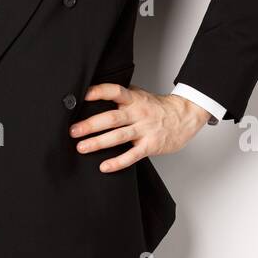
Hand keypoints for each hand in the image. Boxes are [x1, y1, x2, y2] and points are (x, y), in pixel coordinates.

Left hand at [69, 86, 209, 172]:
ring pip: (118, 137)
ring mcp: (144, 130)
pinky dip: (118, 162)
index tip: (83, 95)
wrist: (185, 117)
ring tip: (82, 147)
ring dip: (98, 143)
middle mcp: (138, 113)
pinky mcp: (150, 146)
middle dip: (91, 124)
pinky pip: (132, 156)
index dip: (99, 92)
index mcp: (134, 99)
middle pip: (112, 118)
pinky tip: (104, 166)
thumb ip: (121, 94)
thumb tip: (95, 91)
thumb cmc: (158, 107)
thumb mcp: (140, 95)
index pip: (115, 91)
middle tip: (73, 131)